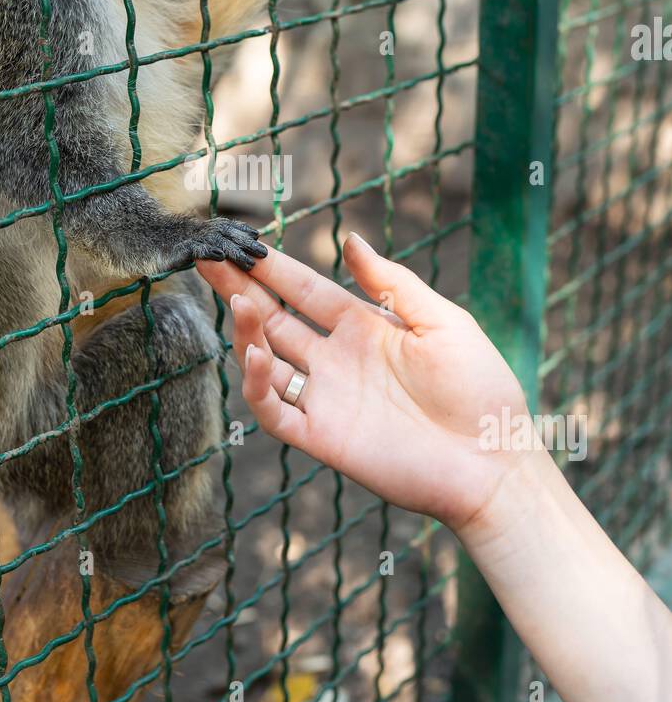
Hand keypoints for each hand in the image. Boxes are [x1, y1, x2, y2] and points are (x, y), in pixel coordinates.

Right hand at [197, 232, 540, 533]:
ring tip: (236, 301)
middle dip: (239, 288)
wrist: (494, 463)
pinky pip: (275, 409)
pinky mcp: (323, 437)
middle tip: (207, 257)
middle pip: (274, 318)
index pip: (303, 290)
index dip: (271, 267)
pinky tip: (256, 355)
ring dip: (245, 331)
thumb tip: (349, 239)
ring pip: (266, 360)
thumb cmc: (481, 390)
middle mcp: (336, 359)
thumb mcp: (443, 322)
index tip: (239, 242)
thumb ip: (394, 283)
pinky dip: (257, 384)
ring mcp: (327, 398)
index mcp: (364, 327)